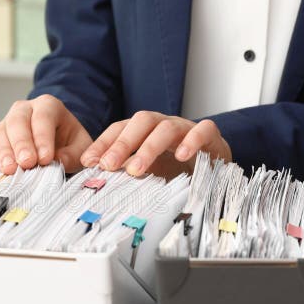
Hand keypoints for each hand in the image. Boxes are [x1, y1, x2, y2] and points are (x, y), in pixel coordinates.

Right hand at [0, 94, 92, 174]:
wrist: (58, 141)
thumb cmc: (68, 142)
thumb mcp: (80, 147)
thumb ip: (73, 154)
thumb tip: (58, 162)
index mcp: (48, 106)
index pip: (43, 118)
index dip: (43, 139)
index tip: (45, 159)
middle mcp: (25, 109)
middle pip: (18, 121)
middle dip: (21, 144)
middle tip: (26, 163)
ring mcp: (8, 120)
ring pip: (0, 130)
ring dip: (4, 150)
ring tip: (10, 169)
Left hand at [80, 112, 231, 176]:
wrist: (216, 167)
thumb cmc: (177, 170)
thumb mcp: (148, 173)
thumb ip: (126, 173)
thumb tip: (97, 181)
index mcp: (145, 131)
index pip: (120, 128)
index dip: (103, 143)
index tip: (88, 162)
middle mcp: (163, 125)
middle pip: (141, 122)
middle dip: (122, 143)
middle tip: (107, 166)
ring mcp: (187, 128)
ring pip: (166, 128)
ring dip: (149, 147)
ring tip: (136, 170)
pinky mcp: (211, 135)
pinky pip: (203, 130)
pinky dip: (192, 141)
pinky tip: (182, 156)